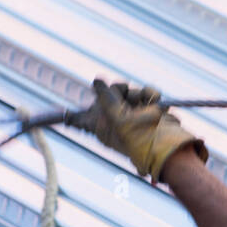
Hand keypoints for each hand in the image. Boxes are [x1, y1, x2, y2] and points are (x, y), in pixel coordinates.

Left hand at [73, 79, 207, 180]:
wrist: (168, 145)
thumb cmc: (138, 137)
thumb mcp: (115, 115)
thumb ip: (104, 96)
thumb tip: (96, 81)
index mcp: (102, 127)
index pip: (80, 120)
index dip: (74, 116)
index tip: (58, 118)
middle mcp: (116, 122)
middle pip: (110, 96)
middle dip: (120, 91)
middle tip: (125, 91)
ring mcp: (133, 117)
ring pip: (129, 93)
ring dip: (139, 93)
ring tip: (149, 99)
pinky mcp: (150, 113)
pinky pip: (145, 96)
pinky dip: (151, 95)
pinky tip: (156, 99)